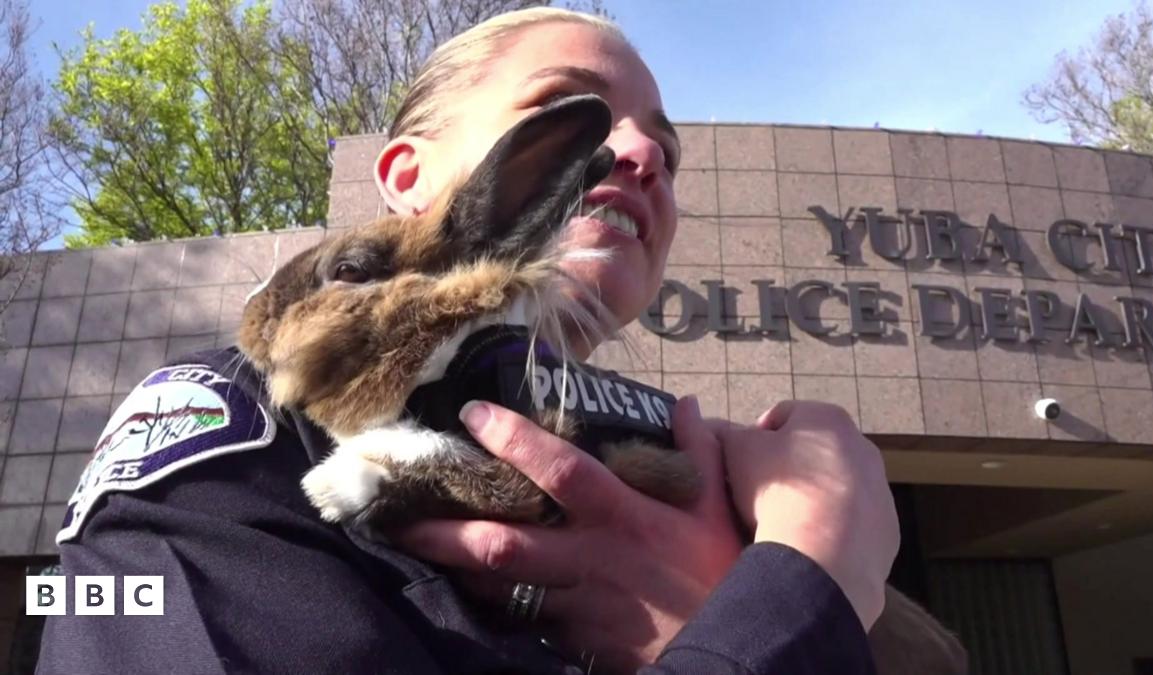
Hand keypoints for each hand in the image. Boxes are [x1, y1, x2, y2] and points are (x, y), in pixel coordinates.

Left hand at [392, 396, 741, 671]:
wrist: (739, 648)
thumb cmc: (725, 570)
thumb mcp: (719, 508)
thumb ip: (698, 452)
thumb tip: (682, 404)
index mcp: (625, 517)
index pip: (560, 470)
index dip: (514, 440)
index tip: (472, 413)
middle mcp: (592, 558)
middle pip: (501, 542)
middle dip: (443, 530)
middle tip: (394, 513)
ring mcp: (579, 605)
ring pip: (499, 587)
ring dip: (454, 567)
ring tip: (410, 547)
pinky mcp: (576, 641)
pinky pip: (521, 620)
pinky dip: (491, 604)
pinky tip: (463, 590)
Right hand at [716, 401, 898, 629]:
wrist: (824, 557)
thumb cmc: (777, 491)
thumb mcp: (736, 451)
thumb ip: (724, 432)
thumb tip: (711, 425)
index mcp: (826, 417)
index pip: (782, 415)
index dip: (755, 438)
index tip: (740, 466)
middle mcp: (862, 446)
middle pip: (813, 451)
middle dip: (789, 469)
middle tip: (760, 496)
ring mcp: (880, 489)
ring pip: (837, 488)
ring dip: (814, 500)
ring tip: (786, 525)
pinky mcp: (887, 529)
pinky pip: (854, 524)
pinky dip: (835, 530)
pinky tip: (813, 545)